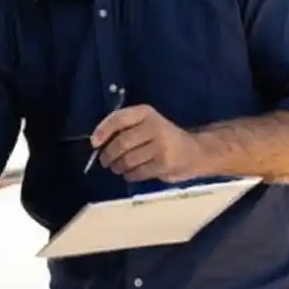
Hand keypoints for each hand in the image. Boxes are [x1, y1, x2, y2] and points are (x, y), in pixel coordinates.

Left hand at [91, 105, 206, 182]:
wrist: (194, 152)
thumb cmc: (161, 138)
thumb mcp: (145, 125)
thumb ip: (124, 129)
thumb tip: (96, 142)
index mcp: (145, 113)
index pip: (119, 118)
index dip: (103, 131)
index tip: (94, 143)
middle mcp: (154, 126)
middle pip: (121, 143)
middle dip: (108, 155)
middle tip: (105, 161)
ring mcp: (162, 145)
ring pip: (128, 160)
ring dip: (118, 167)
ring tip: (118, 168)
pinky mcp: (165, 163)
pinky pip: (138, 172)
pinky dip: (129, 175)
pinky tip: (130, 174)